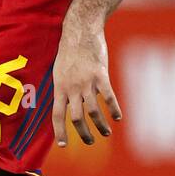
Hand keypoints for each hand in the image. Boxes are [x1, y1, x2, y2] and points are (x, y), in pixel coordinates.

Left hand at [51, 17, 121, 146]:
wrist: (80, 30)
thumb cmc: (69, 51)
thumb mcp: (59, 70)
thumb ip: (63, 88)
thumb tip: (66, 103)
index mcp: (59, 87)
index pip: (57, 115)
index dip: (60, 132)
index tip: (63, 145)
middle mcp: (71, 87)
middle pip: (76, 118)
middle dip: (83, 133)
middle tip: (90, 141)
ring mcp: (86, 82)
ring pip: (93, 111)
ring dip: (100, 125)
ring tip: (105, 133)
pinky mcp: (100, 75)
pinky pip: (108, 97)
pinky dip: (114, 109)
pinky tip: (117, 117)